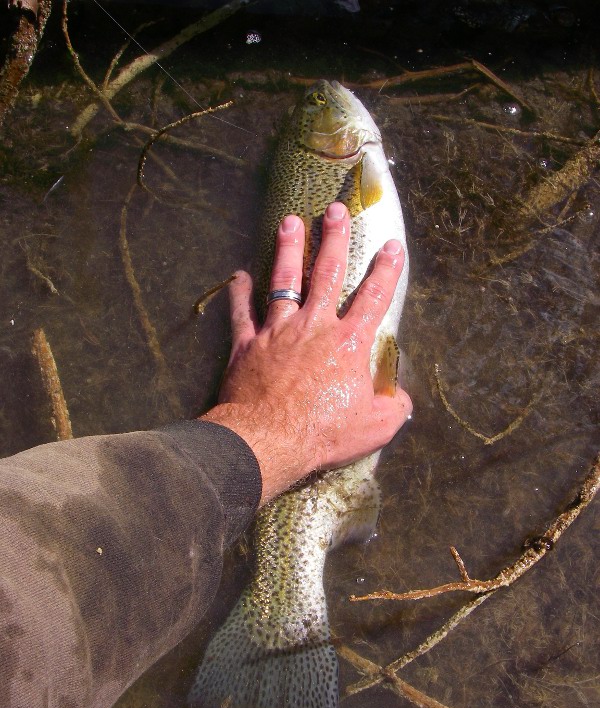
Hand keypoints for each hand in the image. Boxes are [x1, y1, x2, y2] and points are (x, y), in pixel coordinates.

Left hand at [202, 202, 411, 504]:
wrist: (267, 440)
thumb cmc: (322, 434)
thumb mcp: (374, 427)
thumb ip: (394, 408)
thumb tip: (402, 400)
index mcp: (348, 343)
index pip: (374, 298)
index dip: (386, 270)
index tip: (392, 245)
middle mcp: (314, 327)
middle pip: (326, 274)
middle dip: (333, 239)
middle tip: (334, 210)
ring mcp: (277, 332)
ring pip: (283, 281)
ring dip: (288, 250)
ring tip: (290, 222)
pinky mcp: (247, 346)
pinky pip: (242, 313)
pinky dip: (239, 293)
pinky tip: (238, 275)